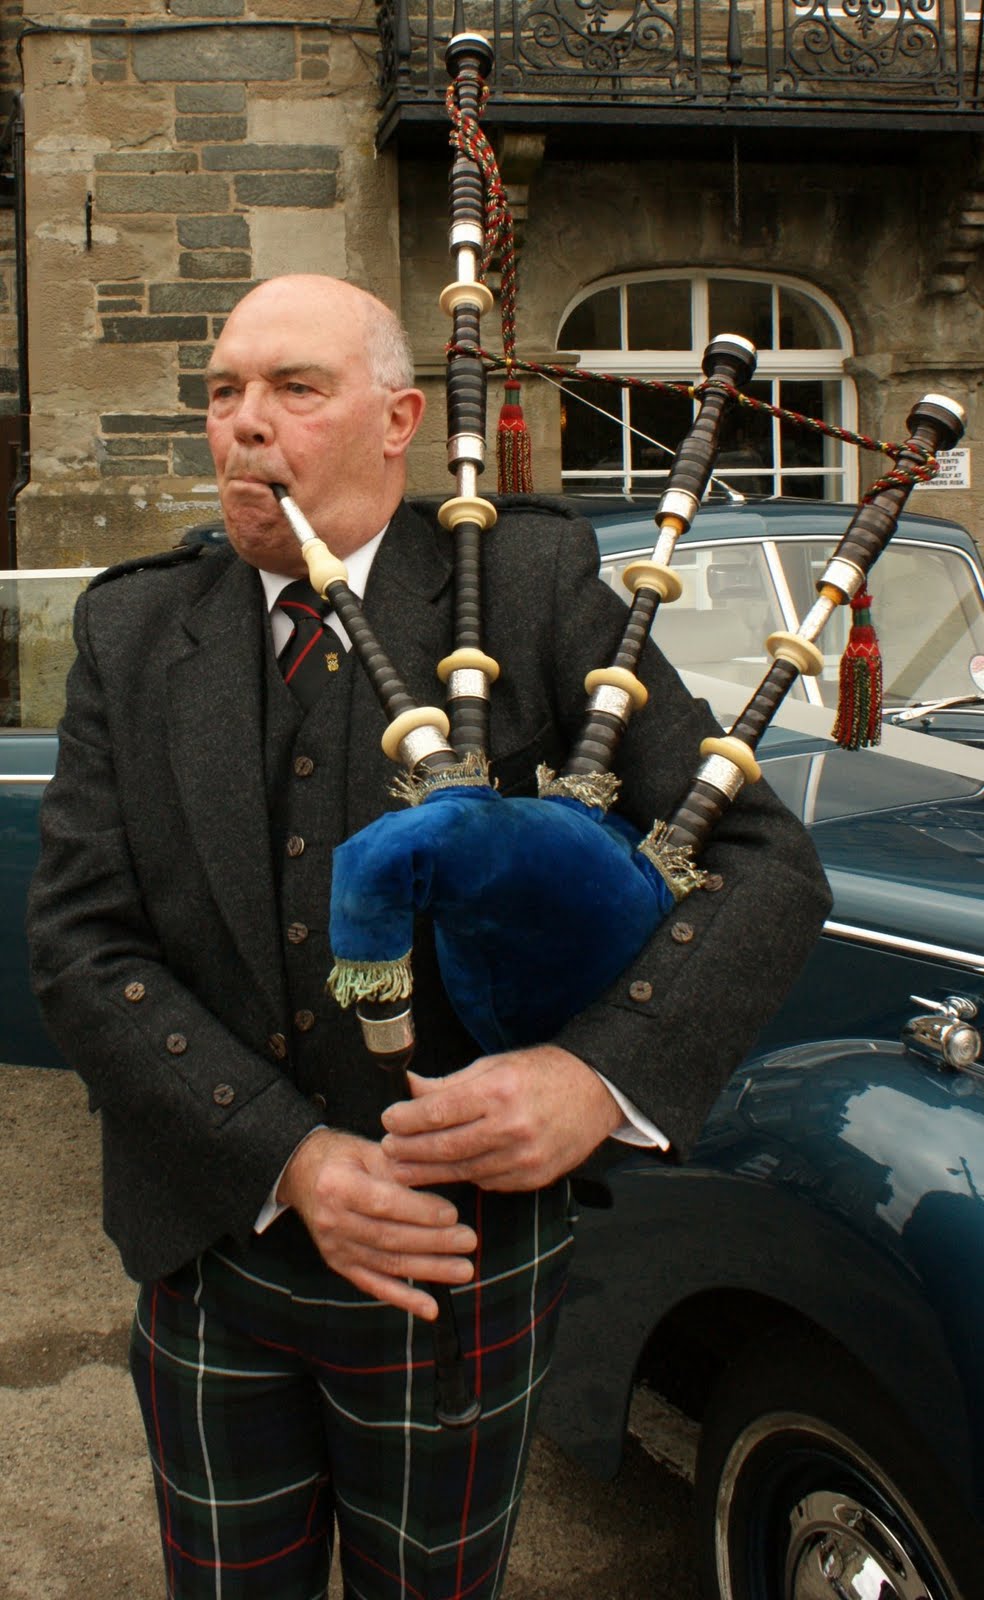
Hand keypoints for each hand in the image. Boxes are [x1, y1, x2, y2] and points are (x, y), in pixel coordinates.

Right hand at [276, 1128, 476, 1319]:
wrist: (303, 1174)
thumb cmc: (346, 1158)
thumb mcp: (371, 1151)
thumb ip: (401, 1169)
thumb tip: (442, 1185)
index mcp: (337, 1185)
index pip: (383, 1203)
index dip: (419, 1211)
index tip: (453, 1214)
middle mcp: (332, 1221)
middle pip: (388, 1237)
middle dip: (433, 1242)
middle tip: (468, 1241)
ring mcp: (335, 1248)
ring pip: (387, 1263)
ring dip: (428, 1270)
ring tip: (463, 1270)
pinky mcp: (340, 1265)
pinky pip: (375, 1285)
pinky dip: (404, 1299)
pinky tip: (431, 1308)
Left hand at [379, 1045, 621, 1191]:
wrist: (596, 1092)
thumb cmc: (542, 1073)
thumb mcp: (494, 1065)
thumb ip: (449, 1083)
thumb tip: (407, 1087)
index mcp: (499, 1091)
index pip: (438, 1111)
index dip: (407, 1119)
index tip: (388, 1119)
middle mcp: (512, 1127)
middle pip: (444, 1147)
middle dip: (409, 1151)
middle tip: (387, 1150)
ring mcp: (524, 1157)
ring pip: (463, 1171)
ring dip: (428, 1172)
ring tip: (403, 1169)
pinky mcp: (533, 1178)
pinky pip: (488, 1182)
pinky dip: (465, 1176)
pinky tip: (447, 1171)